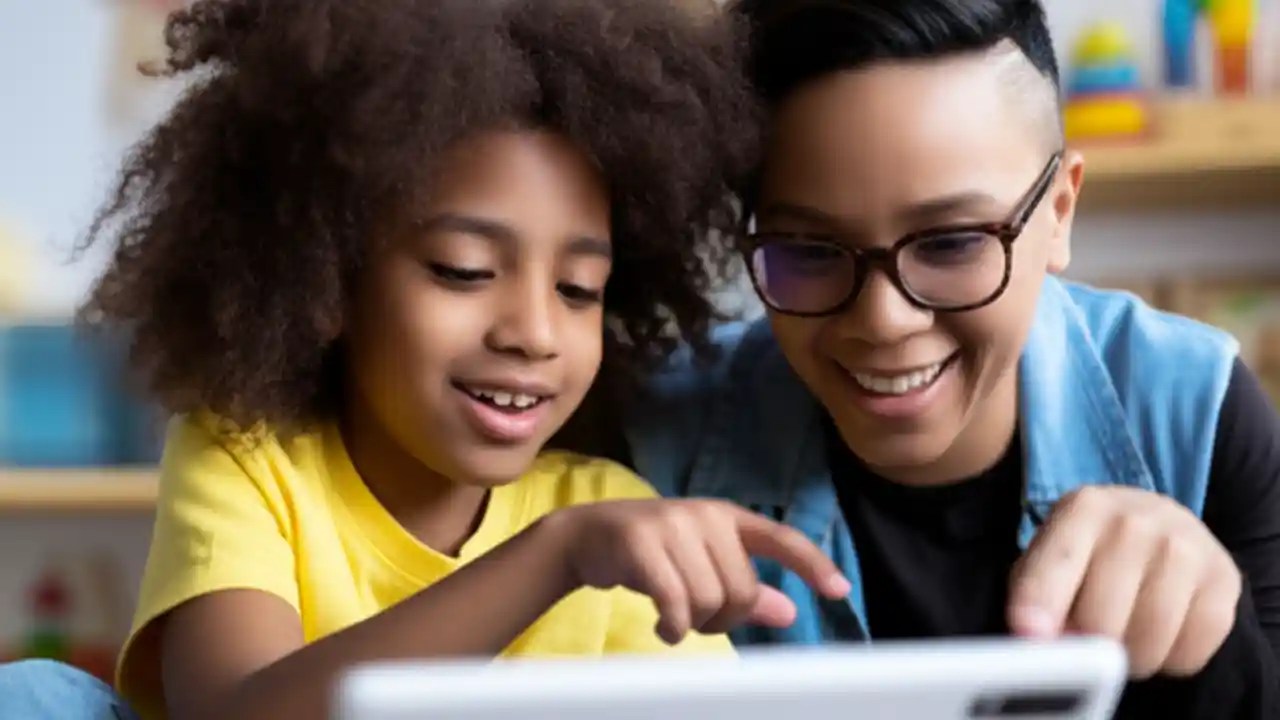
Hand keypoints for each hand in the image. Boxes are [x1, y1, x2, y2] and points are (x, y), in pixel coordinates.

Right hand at [545, 499, 850, 644]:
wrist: (586, 536)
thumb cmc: (653, 552)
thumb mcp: (701, 564)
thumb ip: (745, 586)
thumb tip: (789, 611)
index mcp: (727, 517)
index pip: (780, 537)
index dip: (811, 564)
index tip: (839, 590)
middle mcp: (705, 515)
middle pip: (741, 589)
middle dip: (724, 618)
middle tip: (698, 619)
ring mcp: (673, 525)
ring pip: (709, 600)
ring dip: (694, 625)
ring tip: (675, 620)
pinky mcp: (642, 543)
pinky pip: (674, 603)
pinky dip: (674, 627)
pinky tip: (664, 628)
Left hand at [1008, 486, 1241, 677]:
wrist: (1160, 527)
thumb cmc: (1091, 553)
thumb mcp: (1051, 557)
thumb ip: (1034, 592)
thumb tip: (1035, 637)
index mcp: (1085, 508)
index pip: (1058, 563)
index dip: (1040, 603)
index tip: (1029, 632)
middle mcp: (1137, 519)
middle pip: (1102, 616)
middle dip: (1088, 646)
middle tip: (1088, 642)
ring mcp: (1187, 546)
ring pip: (1149, 637)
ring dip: (1131, 658)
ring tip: (1123, 641)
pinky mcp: (1224, 578)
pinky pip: (1193, 648)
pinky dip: (1172, 660)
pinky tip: (1161, 638)